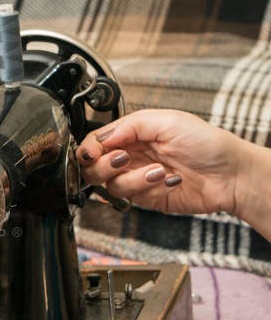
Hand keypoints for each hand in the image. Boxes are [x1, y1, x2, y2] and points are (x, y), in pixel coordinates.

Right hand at [76, 109, 244, 214]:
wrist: (232, 174)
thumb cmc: (207, 143)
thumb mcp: (168, 121)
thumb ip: (130, 126)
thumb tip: (101, 139)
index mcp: (131, 135)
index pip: (95, 143)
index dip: (88, 150)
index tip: (93, 153)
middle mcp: (130, 157)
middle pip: (93, 168)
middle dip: (104, 166)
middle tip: (123, 160)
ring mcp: (136, 179)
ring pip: (111, 186)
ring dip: (134, 179)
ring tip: (160, 170)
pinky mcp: (146, 198)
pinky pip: (133, 199)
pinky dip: (152, 190)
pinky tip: (171, 180)